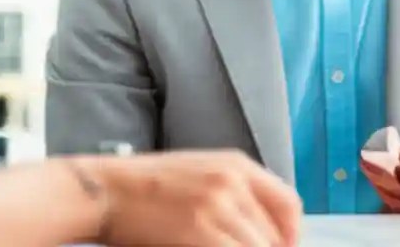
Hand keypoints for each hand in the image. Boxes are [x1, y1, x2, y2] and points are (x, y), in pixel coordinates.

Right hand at [93, 150, 301, 246]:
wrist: (106, 189)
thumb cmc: (146, 186)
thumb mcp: (200, 173)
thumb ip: (234, 193)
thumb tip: (260, 230)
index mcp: (238, 164)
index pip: (288, 203)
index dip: (292, 235)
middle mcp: (234, 180)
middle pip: (275, 232)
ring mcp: (218, 203)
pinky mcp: (200, 228)